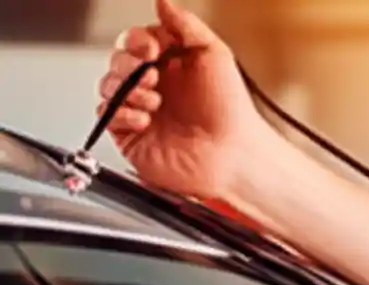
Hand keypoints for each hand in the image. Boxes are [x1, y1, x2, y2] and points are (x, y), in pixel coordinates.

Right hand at [98, 0, 275, 198]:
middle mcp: (155, 86)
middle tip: (152, 75)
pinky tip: (146, 118)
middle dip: (128, 64)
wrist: (231, 155)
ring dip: (127, 89)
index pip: (136, 41)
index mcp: (172, 65)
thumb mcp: (214, 55)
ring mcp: (141, 110)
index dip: (137, 41)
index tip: (151, 49)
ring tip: (155, 100)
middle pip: (117, 60)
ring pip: (107, 86)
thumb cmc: (231, 112)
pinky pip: (106, 115)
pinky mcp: (130, 135)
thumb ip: (185, 24)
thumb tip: (163, 1)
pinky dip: (122, 113)